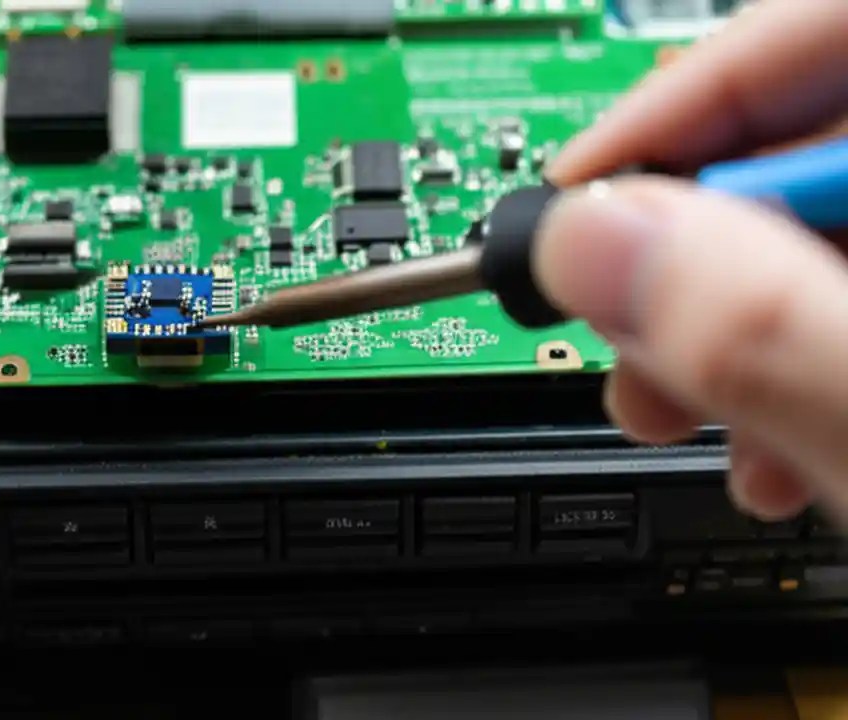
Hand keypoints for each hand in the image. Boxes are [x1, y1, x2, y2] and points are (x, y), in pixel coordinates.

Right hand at [533, 0, 847, 522]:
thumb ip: (751, 327)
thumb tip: (590, 242)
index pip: (810, 35)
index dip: (674, 108)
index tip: (568, 198)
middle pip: (801, 142)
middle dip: (682, 249)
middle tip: (612, 331)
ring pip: (817, 234)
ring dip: (719, 324)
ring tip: (672, 411)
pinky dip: (791, 366)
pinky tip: (774, 448)